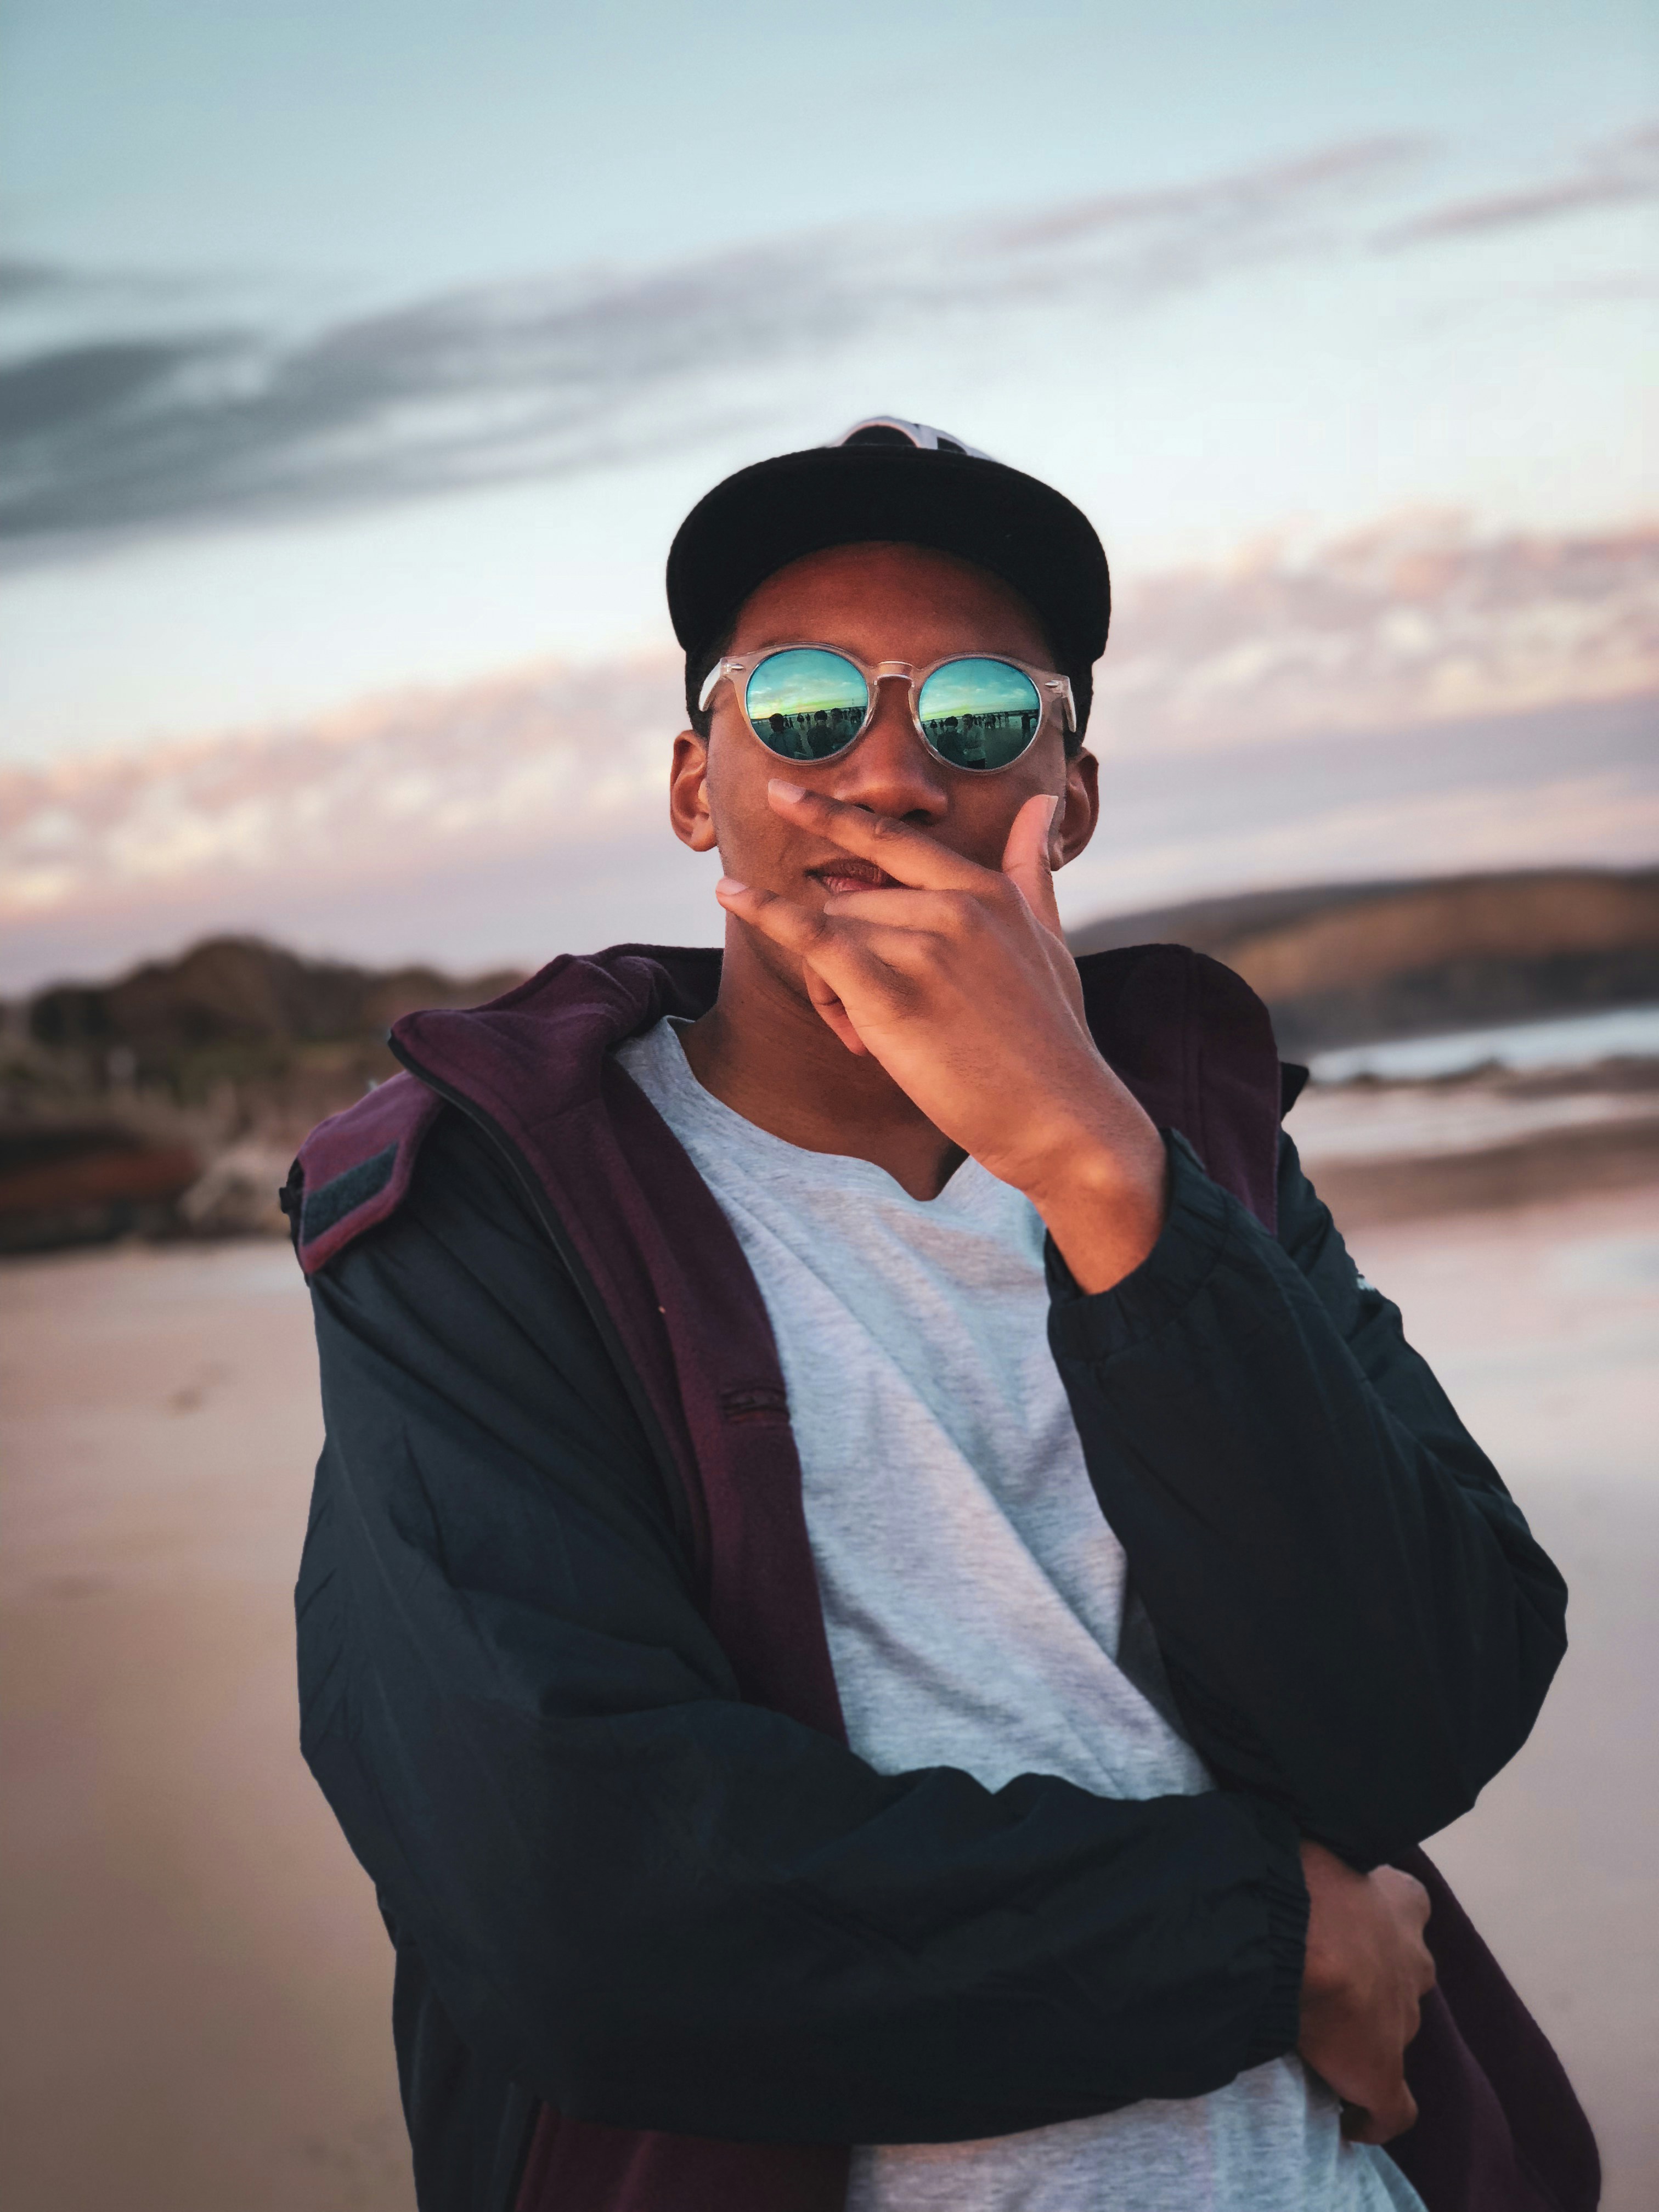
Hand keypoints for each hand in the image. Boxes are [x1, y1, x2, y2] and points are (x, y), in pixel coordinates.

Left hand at [714, 782, 1166, 1287]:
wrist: (1060, 1118)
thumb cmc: (1052, 1040)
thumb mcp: (1048, 940)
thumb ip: (1030, 870)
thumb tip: (1041, 803)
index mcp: (986, 892)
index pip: (894, 842)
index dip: (832, 816)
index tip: (781, 792)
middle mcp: (954, 907)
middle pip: (849, 903)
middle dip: (842, 957)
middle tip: (870, 1023)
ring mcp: (923, 946)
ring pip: (830, 933)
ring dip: (830, 988)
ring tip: (871, 1040)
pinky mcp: (891, 992)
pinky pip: (813, 941)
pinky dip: (767, 915)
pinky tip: (730, 893)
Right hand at [1297, 1840, 1435, 2143]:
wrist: (1298, 1930)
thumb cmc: (1298, 1873)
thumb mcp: (1313, 1846)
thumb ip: (1315, 1860)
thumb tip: (1277, 1852)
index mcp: (1404, 1902)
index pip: (1403, 1913)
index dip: (1371, 1929)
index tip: (1339, 1937)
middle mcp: (1416, 1960)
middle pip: (1400, 1978)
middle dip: (1369, 1985)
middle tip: (1318, 1986)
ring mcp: (1405, 2021)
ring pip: (1391, 2033)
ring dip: (1362, 2035)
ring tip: (1318, 2040)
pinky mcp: (1384, 2074)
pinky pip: (1390, 2110)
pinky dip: (1371, 2115)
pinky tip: (1349, 2119)